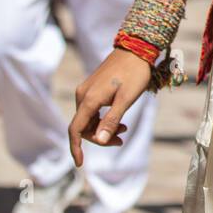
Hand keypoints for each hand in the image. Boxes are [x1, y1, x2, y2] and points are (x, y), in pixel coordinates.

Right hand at [68, 49, 150, 165]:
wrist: (136, 49)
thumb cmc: (134, 74)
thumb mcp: (126, 99)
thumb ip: (112, 120)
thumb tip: (99, 141)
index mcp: (89, 99)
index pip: (76, 129)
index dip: (76, 148)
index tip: (80, 164)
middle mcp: (83, 94)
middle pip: (83, 126)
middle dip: (99, 137)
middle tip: (121, 140)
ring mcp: (86, 90)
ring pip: (88, 118)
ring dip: (102, 128)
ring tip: (124, 130)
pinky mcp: (92, 87)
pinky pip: (92, 110)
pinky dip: (103, 119)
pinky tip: (119, 121)